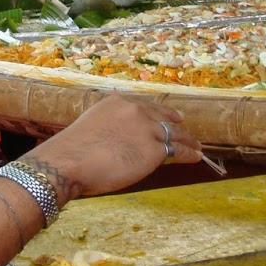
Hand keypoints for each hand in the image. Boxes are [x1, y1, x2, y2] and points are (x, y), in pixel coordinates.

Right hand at [23, 96, 201, 202]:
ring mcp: (147, 130)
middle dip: (175, 123)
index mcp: (118, 102)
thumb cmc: (72, 151)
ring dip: (188, 140)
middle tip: (184, 126)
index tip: (169, 115)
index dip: (159, 112)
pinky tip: (196, 157)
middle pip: (162, 118)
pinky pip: (178, 151)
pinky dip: (189, 154)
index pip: (146, 106)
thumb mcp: (91, 124)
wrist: (69, 162)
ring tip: (197, 146)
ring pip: (174, 134)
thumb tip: (114, 133)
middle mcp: (135, 111)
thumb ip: (108, 123)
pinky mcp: (154, 150)